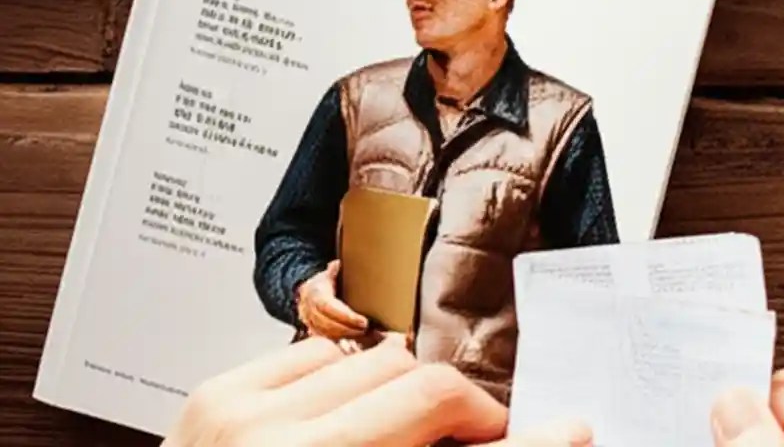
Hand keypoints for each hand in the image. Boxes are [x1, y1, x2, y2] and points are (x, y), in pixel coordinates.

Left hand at [162, 335, 592, 445]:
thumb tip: (559, 436)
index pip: (449, 425)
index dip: (515, 434)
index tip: (551, 431)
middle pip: (422, 385)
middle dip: (454, 416)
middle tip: (457, 446)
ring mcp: (244, 420)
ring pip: (374, 362)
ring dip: (394, 398)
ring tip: (384, 441)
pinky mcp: (214, 397)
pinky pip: (316, 354)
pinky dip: (339, 383)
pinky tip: (331, 425)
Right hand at [297, 260, 367, 338]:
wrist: (307, 295)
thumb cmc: (323, 285)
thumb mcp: (327, 275)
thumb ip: (333, 271)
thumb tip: (337, 264)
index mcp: (316, 295)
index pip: (330, 308)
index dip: (347, 317)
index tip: (363, 321)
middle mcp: (310, 310)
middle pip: (329, 324)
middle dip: (348, 329)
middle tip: (366, 328)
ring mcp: (310, 322)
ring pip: (327, 334)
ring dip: (345, 336)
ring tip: (363, 334)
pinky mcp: (313, 331)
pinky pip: (326, 339)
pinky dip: (340, 341)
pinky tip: (354, 340)